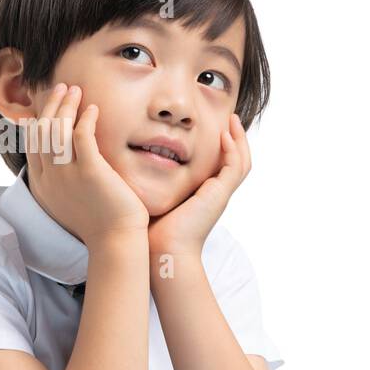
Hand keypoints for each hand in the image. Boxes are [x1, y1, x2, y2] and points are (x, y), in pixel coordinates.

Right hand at [25, 83, 149, 248]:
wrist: (114, 242)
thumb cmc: (97, 223)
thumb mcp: (67, 201)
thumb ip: (59, 180)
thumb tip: (58, 162)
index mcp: (42, 185)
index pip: (33, 143)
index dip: (39, 118)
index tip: (49, 104)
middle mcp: (49, 178)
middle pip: (43, 130)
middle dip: (51, 105)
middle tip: (62, 88)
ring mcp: (67, 175)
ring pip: (59, 129)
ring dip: (66, 105)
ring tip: (76, 90)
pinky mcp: (90, 172)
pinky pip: (83, 136)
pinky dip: (85, 118)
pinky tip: (93, 109)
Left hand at [147, 112, 251, 257]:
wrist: (162, 251)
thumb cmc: (152, 230)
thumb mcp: (153, 198)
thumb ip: (149, 182)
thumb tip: (129, 165)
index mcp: (201, 195)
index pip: (217, 166)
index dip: (218, 147)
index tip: (211, 128)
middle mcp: (214, 194)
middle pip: (235, 161)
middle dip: (234, 139)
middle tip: (229, 118)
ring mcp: (219, 195)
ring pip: (241, 162)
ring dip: (239, 140)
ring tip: (232, 120)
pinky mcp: (219, 195)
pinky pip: (234, 168)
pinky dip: (233, 150)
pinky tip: (224, 135)